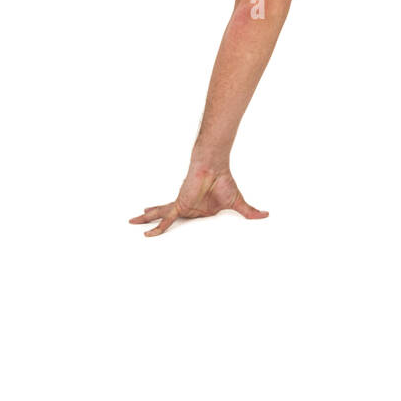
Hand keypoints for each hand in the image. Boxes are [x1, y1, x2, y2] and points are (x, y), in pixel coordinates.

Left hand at [131, 164, 267, 236]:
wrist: (214, 166)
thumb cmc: (223, 181)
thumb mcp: (237, 203)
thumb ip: (249, 212)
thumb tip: (267, 215)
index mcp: (201, 210)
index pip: (190, 221)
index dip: (183, 226)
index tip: (178, 233)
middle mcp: (189, 208)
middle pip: (170, 219)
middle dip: (157, 222)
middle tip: (145, 228)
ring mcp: (182, 206)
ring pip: (162, 217)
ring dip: (147, 218)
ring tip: (133, 222)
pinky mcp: (179, 204)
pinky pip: (166, 218)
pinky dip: (157, 225)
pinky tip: (146, 232)